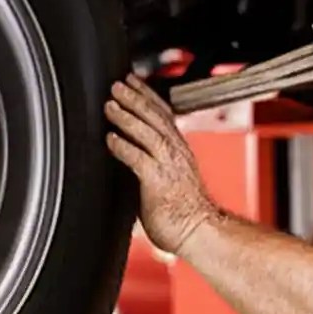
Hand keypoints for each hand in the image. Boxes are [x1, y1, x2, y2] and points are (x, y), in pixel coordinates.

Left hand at [104, 74, 218, 254]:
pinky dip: (124, 146)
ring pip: (147, 131)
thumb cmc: (186, 213)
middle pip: (155, 116)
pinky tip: (111, 139)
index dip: (147, 95)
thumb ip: (155, 164)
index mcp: (180, 150)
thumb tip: (135, 159)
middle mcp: (176, 152)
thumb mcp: (172, 178)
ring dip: (127, 116)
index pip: (163, 114)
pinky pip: (138, 158)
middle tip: (117, 84)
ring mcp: (168, 165)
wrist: (201, 231)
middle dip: (135, 97)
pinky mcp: (157, 181)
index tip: (132, 81)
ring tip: (110, 104)